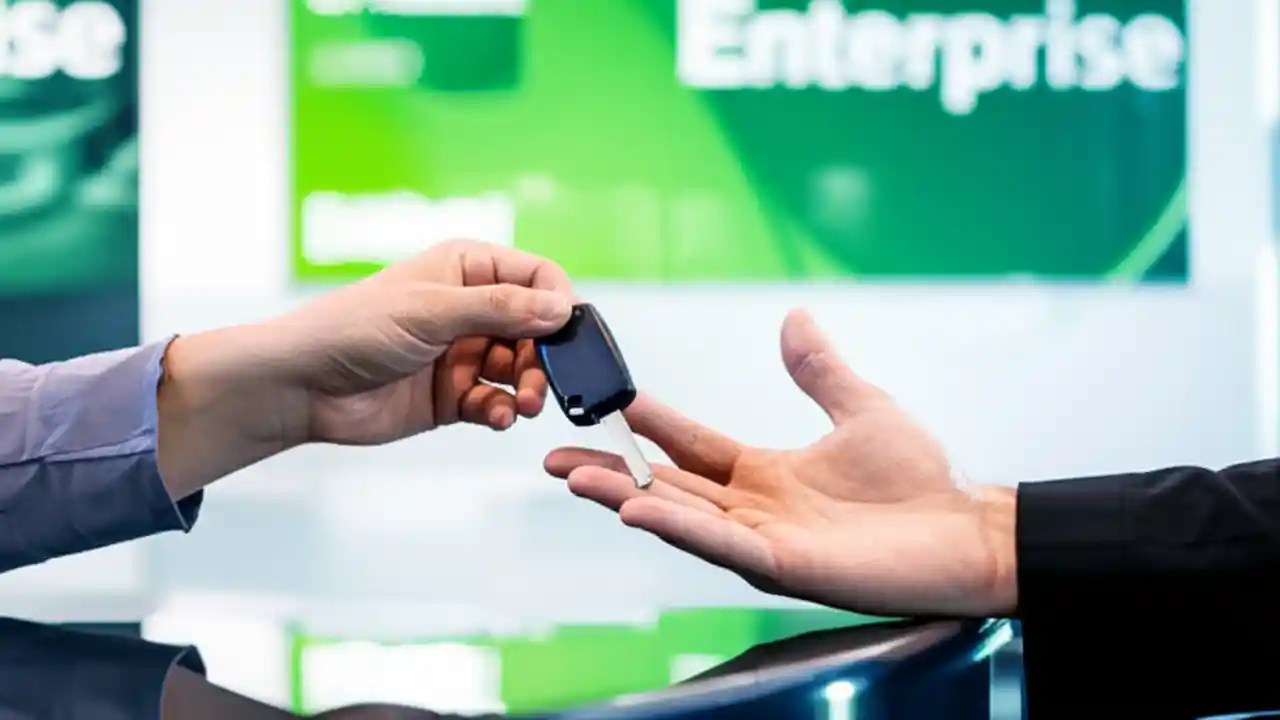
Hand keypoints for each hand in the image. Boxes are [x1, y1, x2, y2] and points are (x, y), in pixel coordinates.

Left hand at [158, 240, 574, 497]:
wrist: (302, 386)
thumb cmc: (355, 329)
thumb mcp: (432, 311)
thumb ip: (501, 309)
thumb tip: (561, 308)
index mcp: (468, 268)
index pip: (537, 277)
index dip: (559, 304)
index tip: (569, 335)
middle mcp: (471, 307)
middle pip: (537, 329)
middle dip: (545, 358)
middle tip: (540, 384)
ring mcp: (463, 353)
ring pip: (522, 369)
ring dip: (529, 388)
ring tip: (523, 406)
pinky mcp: (455, 395)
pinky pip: (497, 402)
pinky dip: (502, 411)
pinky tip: (495, 418)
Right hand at [545, 310, 1017, 617]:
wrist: (965, 532)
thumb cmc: (918, 481)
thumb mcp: (860, 408)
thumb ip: (819, 370)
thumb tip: (794, 317)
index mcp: (762, 473)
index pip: (689, 445)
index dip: (648, 425)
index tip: (609, 401)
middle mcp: (751, 509)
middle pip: (665, 485)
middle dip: (607, 471)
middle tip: (553, 454)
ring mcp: (763, 540)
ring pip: (679, 516)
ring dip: (623, 497)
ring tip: (572, 478)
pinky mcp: (784, 565)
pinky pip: (720, 543)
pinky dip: (677, 525)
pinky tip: (637, 507)